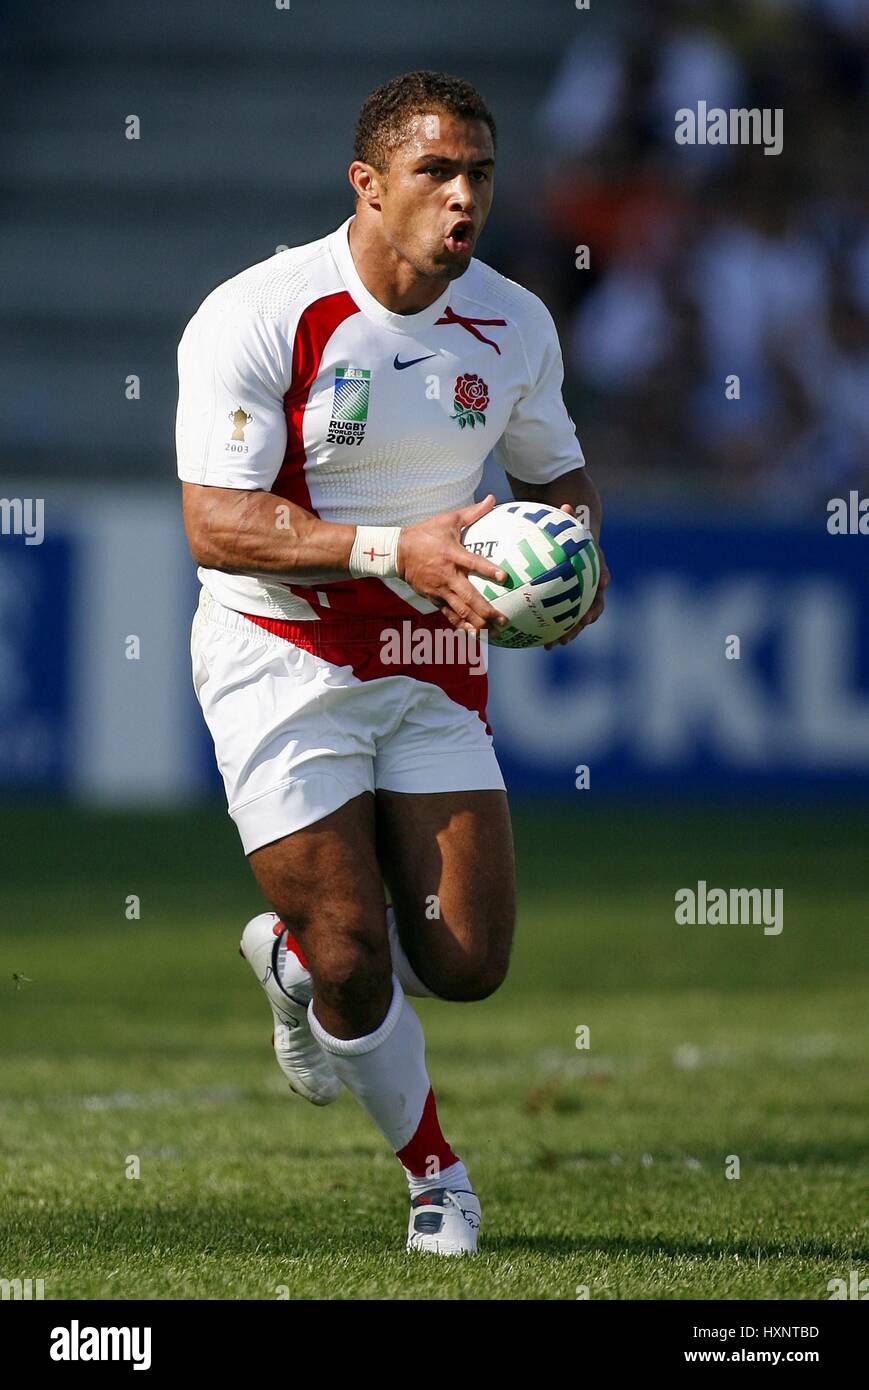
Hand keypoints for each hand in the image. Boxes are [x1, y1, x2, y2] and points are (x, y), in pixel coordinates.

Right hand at [397, 494, 509, 633]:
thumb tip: (492, 499)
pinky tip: (474, 635)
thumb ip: (473, 513)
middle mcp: (447, 575)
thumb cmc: (426, 533)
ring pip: (460, 611)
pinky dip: (461, 626)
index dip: (488, 570)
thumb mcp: (448, 520)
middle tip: (504, 620)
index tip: (504, 577)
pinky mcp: (433, 598)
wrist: (397, 552)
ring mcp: (439, 589)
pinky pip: (449, 615)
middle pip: (469, 597)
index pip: (473, 563)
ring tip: (494, 633)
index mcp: (452, 555)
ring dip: (477, 623)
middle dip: (487, 610)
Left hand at [543, 502, 609, 649]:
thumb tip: (567, 505)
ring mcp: (576, 597)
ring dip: (566, 632)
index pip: (601, 576)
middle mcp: (588, 585)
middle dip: (585, 618)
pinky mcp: (561, 605)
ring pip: (573, 618)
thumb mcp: (564, 524)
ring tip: (552, 644)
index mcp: (592, 567)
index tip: (601, 586)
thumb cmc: (562, 532)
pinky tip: (532, 640)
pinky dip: (545, 629)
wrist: (562, 543)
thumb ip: (565, 518)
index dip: (601, 582)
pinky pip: (555, 619)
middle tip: (577, 627)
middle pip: (592, 605)